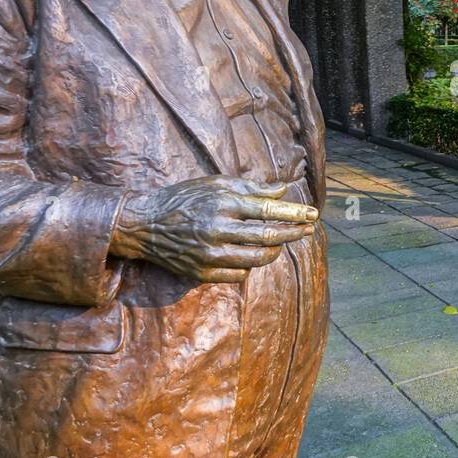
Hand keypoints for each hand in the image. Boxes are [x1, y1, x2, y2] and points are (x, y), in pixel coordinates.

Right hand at [110, 176, 317, 282]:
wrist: (144, 225)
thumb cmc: (183, 199)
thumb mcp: (214, 184)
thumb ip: (250, 188)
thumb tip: (283, 189)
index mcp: (222, 204)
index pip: (269, 209)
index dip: (295, 213)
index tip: (313, 214)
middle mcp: (217, 229)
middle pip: (267, 236)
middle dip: (293, 233)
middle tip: (308, 229)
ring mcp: (209, 254)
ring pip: (256, 259)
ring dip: (274, 251)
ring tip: (281, 243)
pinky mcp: (202, 272)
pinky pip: (238, 274)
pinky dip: (250, 265)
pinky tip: (253, 256)